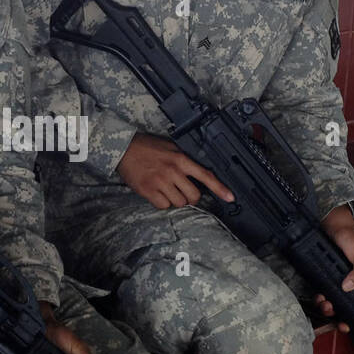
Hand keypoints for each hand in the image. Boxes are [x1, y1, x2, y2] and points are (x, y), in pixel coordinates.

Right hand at [116, 131, 234, 208]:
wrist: (124, 148)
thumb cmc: (147, 147)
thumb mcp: (170, 148)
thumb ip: (184, 160)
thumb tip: (197, 174)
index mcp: (181, 159)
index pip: (205, 176)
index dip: (220, 188)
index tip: (230, 197)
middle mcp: (173, 171)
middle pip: (193, 195)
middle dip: (191, 197)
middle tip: (185, 193)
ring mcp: (161, 182)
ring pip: (179, 203)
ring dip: (176, 200)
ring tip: (167, 190)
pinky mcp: (149, 191)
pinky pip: (164, 206)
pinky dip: (163, 203)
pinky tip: (158, 193)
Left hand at [314, 206, 353, 328]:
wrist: (331, 222)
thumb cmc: (350, 237)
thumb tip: (350, 288)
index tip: (349, 324)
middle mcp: (353, 281)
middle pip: (348, 304)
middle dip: (339, 313)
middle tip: (332, 312)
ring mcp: (338, 279)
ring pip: (334, 300)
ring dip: (328, 306)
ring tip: (323, 303)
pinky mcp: (325, 275)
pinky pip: (323, 291)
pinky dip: (320, 297)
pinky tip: (317, 296)